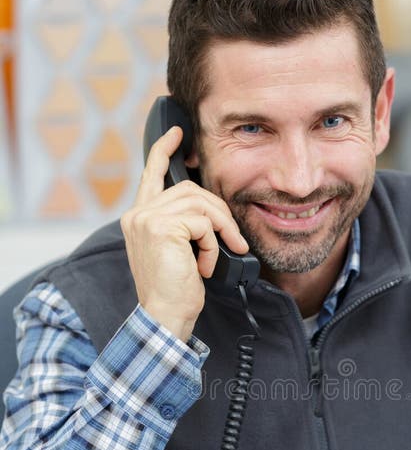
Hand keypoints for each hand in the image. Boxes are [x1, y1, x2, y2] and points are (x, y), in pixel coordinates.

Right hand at [121, 126, 248, 341]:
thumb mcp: (178, 251)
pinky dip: (213, 245)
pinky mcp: (161, 228)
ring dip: (221, 228)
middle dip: (219, 211)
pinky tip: (206, 266)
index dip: (164, 150)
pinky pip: (202, 223)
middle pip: (190, 190)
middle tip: (234, 238)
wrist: (165, 316)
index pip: (151, 174)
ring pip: (200, 204)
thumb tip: (210, 211)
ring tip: (225, 251)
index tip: (178, 133)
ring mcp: (147, 219)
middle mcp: (138, 214)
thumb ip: (183, 226)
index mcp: (139, 218)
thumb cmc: (175, 290)